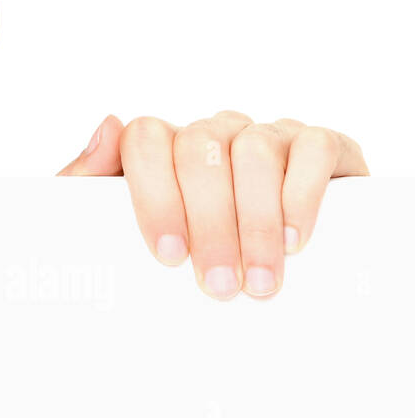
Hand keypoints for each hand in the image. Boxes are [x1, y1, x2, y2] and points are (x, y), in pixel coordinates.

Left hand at [57, 110, 367, 299]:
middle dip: (208, 224)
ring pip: (255, 150)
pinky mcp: (322, 147)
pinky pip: (314, 147)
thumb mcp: (129, 230)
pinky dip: (302, 195)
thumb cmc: (191, 253)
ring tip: (258, 280)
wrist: (288, 289)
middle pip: (200, 149)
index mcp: (167, 147)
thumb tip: (107, 127)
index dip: (154, 194)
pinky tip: (296, 239)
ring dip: (255, 222)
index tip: (168, 256)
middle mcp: (216, 134)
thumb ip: (95, 183)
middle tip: (218, 286)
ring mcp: (269, 135)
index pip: (146, 139)